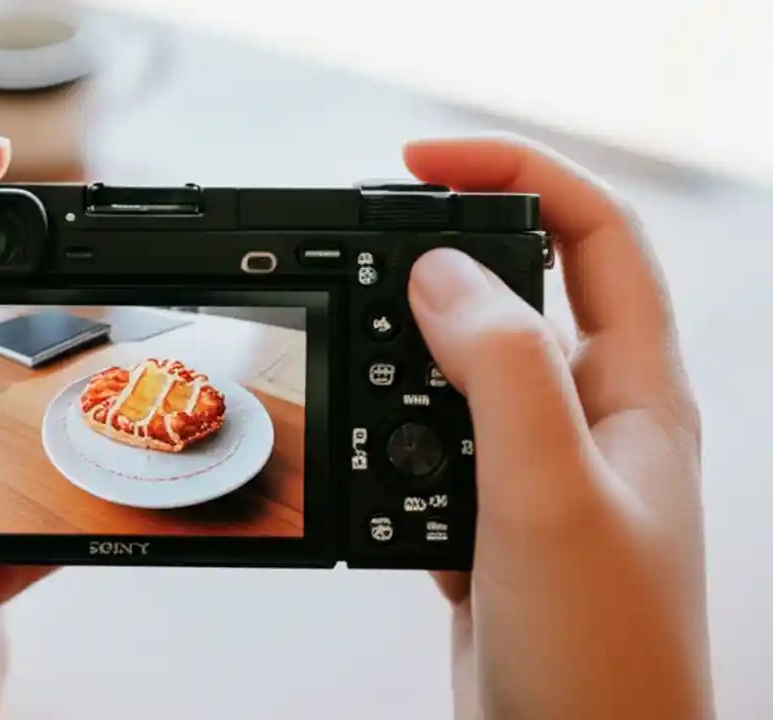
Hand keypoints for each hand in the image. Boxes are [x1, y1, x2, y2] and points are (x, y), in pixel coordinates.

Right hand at [403, 137, 711, 718]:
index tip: (422, 163)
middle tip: (366, 243)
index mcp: (636, 393)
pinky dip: (387, 438)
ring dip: (405, 351)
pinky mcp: (489, 520)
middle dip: (446, 253)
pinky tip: (364, 464)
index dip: (516, 174)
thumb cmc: (605, 655)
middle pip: (524, 288)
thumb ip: (504, 371)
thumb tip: (440, 274)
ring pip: (464, 370)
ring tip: (352, 352)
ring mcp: (538, 472)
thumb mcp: (551, 493)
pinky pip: (428, 446)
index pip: (594, 234)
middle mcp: (593, 420)